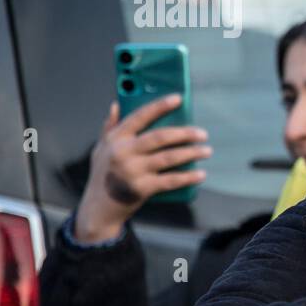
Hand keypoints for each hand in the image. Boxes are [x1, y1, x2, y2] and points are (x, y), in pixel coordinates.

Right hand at [74, 95, 209, 241]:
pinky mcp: (142, 188)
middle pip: (159, 137)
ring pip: (169, 158)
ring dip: (191, 153)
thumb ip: (109, 127)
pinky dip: (188, 177)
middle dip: (184, 134)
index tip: (178, 98)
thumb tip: (116, 104)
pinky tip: (200, 173)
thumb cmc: (103, 174)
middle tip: (203, 133)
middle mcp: (123, 153)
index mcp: (116, 139)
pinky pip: (170, 180)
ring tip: (207, 150)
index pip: (139, 116)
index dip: (159, 106)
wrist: (99, 207)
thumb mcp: (101, 148)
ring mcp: (132, 171)